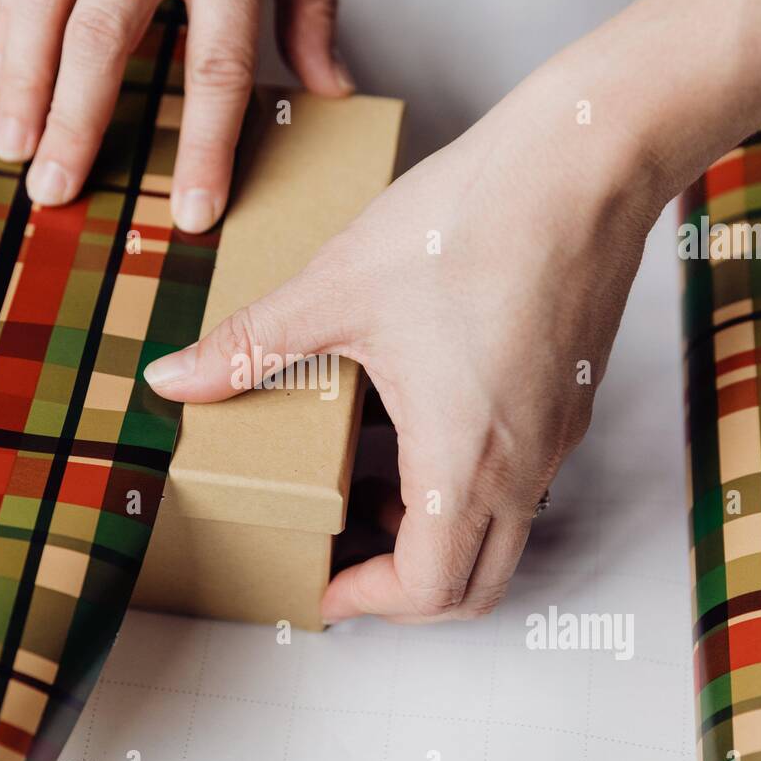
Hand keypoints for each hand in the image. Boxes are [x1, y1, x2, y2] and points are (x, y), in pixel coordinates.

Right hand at [0, 0, 353, 229]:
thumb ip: (312, 4)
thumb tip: (330, 91)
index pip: (217, 64)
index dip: (202, 145)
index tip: (192, 213)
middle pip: (106, 35)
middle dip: (75, 119)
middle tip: (54, 190)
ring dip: (20, 77)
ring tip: (9, 145)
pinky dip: (7, 26)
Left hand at [142, 70, 666, 622]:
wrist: (586, 158)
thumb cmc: (472, 223)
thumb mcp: (336, 292)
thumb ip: (250, 348)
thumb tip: (175, 378)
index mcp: (464, 460)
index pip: (429, 589)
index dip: (367, 602)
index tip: (322, 586)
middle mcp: (524, 464)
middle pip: (475, 583)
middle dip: (402, 587)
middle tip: (342, 554)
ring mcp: (556, 432)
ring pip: (500, 532)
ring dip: (433, 534)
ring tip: (365, 482)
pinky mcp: (568, 396)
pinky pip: (518, 478)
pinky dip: (464, 484)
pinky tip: (412, 417)